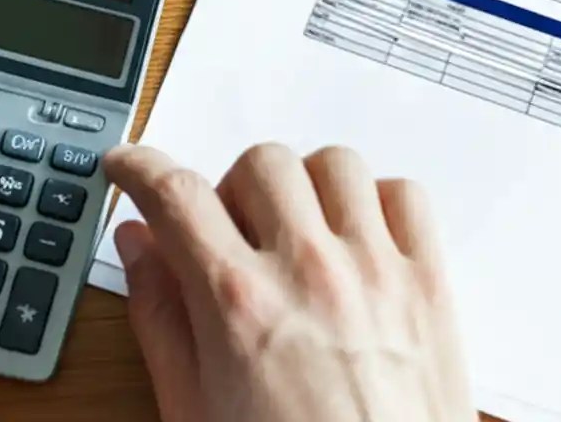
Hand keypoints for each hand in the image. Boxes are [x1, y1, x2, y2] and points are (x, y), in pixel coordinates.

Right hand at [105, 144, 476, 421]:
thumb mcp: (190, 407)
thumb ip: (158, 315)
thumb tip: (138, 243)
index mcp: (238, 304)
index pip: (175, 193)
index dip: (140, 165)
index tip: (130, 166)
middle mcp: (308, 271)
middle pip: (258, 162)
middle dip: (230, 188)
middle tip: (227, 232)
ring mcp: (376, 271)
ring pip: (334, 163)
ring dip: (304, 185)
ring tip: (294, 230)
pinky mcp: (429, 284)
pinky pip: (405, 194)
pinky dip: (376, 201)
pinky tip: (356, 238)